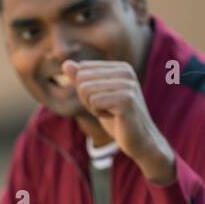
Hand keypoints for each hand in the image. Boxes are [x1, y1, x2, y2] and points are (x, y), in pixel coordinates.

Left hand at [64, 59, 174, 183]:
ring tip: (110, 112)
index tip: (102, 100)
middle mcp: (126, 71)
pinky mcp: (126, 99)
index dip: (85, 90)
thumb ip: (81, 80)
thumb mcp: (95, 97)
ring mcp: (128, 84)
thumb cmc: (117, 119)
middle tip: (105, 108)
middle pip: (82, 79)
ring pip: (85, 90)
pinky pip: (94, 101)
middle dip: (86, 99)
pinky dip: (98, 113)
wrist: (139, 140)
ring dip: (92, 107)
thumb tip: (65, 64)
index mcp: (121, 67)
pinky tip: (114, 117)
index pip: (83, 69)